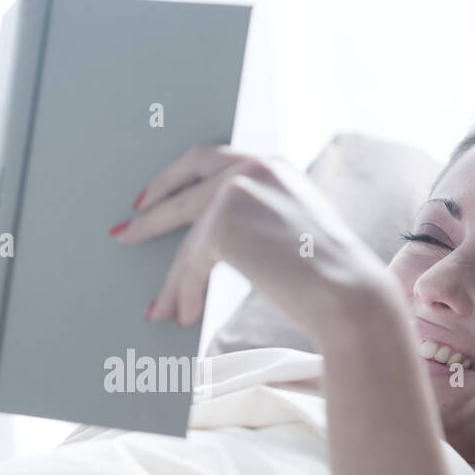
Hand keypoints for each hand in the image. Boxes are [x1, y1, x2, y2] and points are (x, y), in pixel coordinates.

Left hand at [109, 145, 392, 337]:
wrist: (348, 294)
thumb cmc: (328, 276)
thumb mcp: (291, 230)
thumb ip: (257, 219)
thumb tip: (211, 239)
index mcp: (274, 163)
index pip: (209, 159)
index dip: (174, 179)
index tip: (150, 199)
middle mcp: (254, 166)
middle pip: (186, 186)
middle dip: (152, 214)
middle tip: (126, 233)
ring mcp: (238, 190)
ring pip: (189, 236)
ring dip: (172, 278)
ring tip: (158, 309)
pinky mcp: (224, 222)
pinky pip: (194, 262)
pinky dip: (186, 291)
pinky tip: (183, 314)